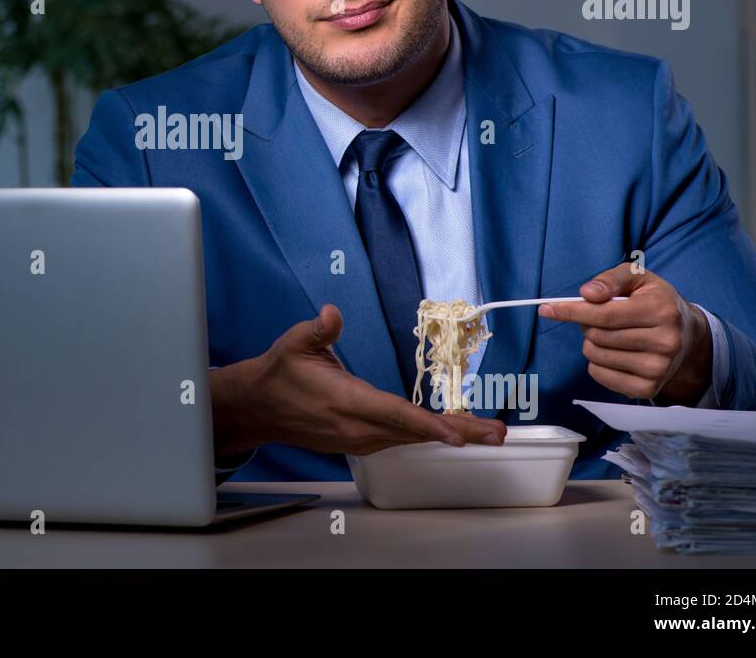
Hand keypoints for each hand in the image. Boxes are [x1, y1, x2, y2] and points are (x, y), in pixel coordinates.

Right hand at [212, 304, 506, 455]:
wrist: (259, 408)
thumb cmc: (280, 372)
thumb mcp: (294, 343)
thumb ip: (318, 330)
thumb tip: (332, 313)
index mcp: (346, 402)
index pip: (394, 416)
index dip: (428, 425)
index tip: (458, 433)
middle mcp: (358, 428)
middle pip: (415, 432)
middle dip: (458, 432)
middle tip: (496, 433)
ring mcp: (360, 440)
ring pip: (411, 439)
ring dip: (449, 435)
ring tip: (486, 432)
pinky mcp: (360, 443)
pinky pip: (401, 440)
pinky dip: (427, 436)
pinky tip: (451, 431)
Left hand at [538, 262, 712, 404]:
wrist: (687, 336)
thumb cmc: (655, 301)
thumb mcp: (638, 277)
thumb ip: (611, 279)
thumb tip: (587, 293)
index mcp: (662, 310)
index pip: (604, 314)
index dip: (571, 311)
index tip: (547, 309)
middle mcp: (664, 342)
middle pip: (597, 335)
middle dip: (587, 324)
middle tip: (600, 318)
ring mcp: (658, 368)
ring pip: (595, 356)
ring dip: (592, 343)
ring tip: (611, 334)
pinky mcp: (648, 388)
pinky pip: (599, 375)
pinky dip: (596, 363)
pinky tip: (614, 352)